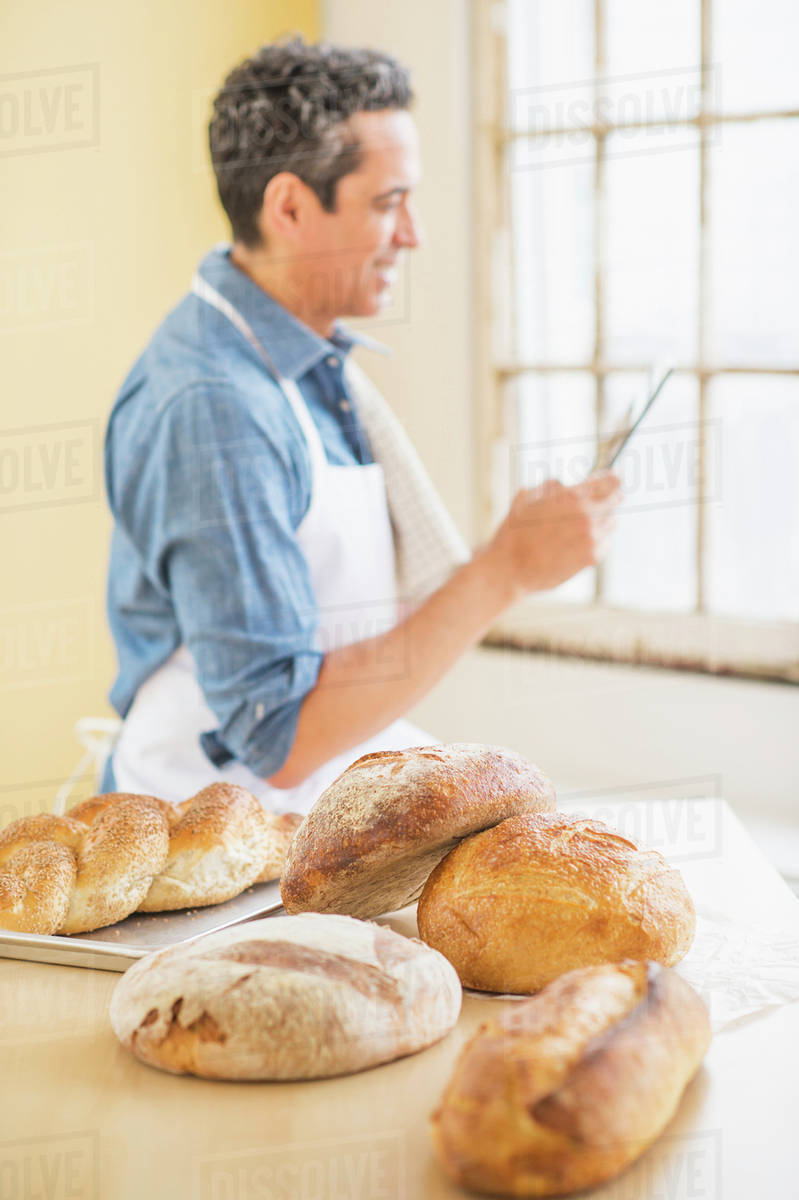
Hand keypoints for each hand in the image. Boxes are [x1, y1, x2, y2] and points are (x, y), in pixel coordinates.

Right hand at [488, 472, 621, 600]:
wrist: (510, 569)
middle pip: (616, 499)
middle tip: (602, 500)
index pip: (609, 480)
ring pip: (611, 521)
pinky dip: (598, 541)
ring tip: (580, 527)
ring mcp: (591, 538)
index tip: (615, 477)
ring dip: (602, 520)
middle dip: (609, 498)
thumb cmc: (513, 534)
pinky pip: (605, 542)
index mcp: (571, 497)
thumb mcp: (526, 499)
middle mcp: (586, 515)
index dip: (613, 477)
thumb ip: (550, 488)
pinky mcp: (592, 557)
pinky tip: (577, 544)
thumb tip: (564, 484)